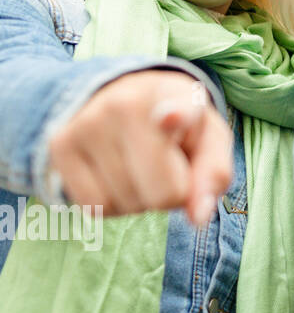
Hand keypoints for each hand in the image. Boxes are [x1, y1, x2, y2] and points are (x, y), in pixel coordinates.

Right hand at [48, 70, 232, 224]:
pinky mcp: (60, 145)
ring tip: (140, 164)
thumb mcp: (210, 142)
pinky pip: (96, 209)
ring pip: (129, 204)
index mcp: (177, 94)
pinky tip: (116, 174)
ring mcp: (88, 123)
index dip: (177, 116)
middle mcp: (127, 103)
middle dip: (172, 194)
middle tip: (167, 165)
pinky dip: (113, 205)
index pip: (178, 108)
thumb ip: (213, 176)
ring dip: (142, 199)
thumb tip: (198, 218)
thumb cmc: (179, 128)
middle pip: (163, 193)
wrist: (125, 98)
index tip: (169, 119)